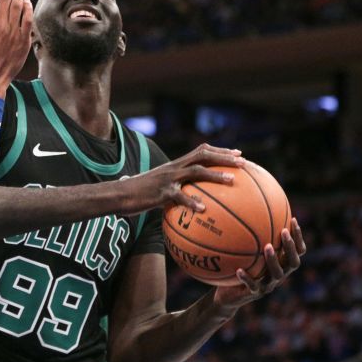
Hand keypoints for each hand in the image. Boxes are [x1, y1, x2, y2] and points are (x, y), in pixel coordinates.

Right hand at [120, 143, 243, 214]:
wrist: (119, 194)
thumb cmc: (138, 193)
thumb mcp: (157, 187)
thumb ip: (174, 190)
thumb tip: (190, 202)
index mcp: (174, 165)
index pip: (200, 151)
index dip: (220, 151)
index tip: (238, 154)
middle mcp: (173, 168)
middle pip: (202, 156)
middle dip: (224, 157)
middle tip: (243, 163)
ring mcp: (167, 179)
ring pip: (195, 172)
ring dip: (215, 175)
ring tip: (231, 180)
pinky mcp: (161, 192)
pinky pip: (179, 197)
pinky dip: (192, 202)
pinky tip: (203, 210)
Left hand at [214, 218, 306, 308]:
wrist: (228, 295)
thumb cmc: (238, 268)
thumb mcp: (245, 253)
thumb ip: (249, 238)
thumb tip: (244, 211)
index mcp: (280, 265)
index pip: (297, 251)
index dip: (298, 237)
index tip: (293, 219)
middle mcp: (278, 275)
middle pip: (293, 262)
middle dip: (290, 246)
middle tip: (284, 231)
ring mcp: (267, 286)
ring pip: (277, 274)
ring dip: (273, 260)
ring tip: (267, 246)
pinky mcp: (253, 294)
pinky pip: (252, 286)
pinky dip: (247, 278)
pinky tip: (239, 270)